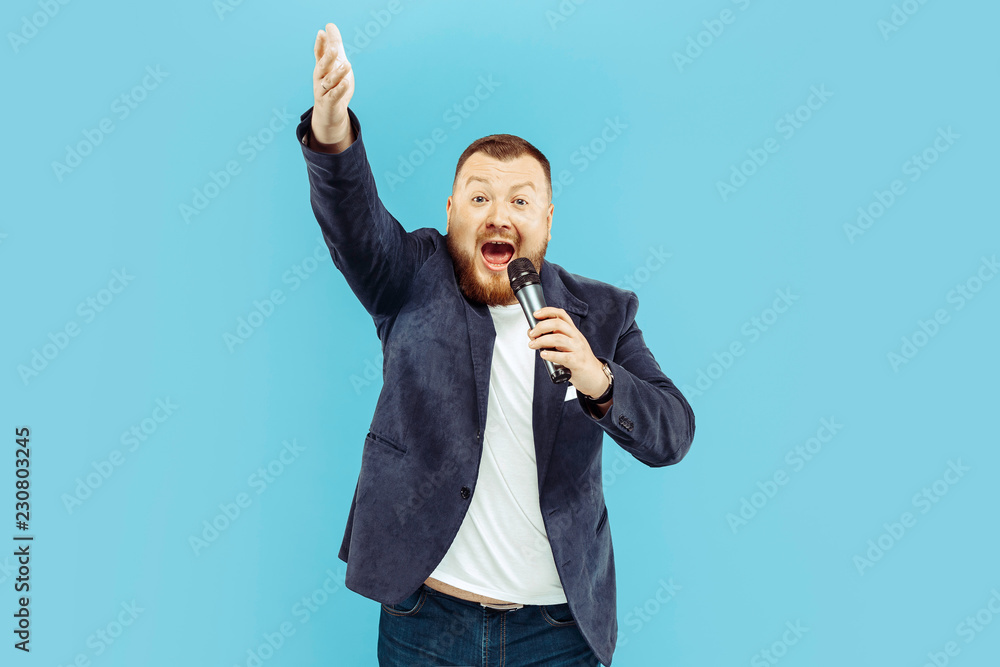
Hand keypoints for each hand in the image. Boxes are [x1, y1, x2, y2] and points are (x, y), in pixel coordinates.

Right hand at [310, 23, 354, 152]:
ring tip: (347, 64)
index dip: (320, 44)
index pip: (319, 54)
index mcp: (321, 68)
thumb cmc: (333, 85)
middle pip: (322, 66)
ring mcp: (323, 91)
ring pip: (329, 81)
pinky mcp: (329, 103)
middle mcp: (320, 78)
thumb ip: (333, 46)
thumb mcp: (335, 64)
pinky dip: (339, 89)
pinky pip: (333, 95)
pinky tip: (345, 83)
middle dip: (327, 58)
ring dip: (337, 73)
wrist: (329, 113)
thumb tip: (329, 26)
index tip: (322, 33)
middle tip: (334, 48)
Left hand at [527, 307, 608, 398]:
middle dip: (541, 327)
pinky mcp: (577, 362)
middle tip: (532, 333)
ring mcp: (578, 349)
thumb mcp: (568, 346)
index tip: (536, 314)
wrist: (595, 376)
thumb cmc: (578, 361)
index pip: (562, 315)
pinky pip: (563, 356)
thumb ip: (554, 340)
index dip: (548, 311)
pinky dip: (551, 355)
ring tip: (533, 345)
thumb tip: (534, 335)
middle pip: (558, 324)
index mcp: (573, 332)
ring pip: (558, 339)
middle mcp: (576, 337)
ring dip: (542, 341)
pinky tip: (543, 354)